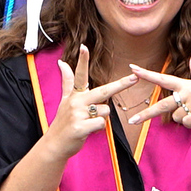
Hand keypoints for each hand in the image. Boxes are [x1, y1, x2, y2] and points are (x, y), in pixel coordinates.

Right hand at [39, 44, 137, 162]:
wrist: (55, 144)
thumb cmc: (64, 122)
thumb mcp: (65, 100)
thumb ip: (67, 81)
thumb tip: (62, 62)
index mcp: (74, 94)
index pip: (79, 75)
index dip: (82, 61)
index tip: (84, 46)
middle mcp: (75, 101)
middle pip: (104, 91)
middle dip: (121, 85)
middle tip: (135, 78)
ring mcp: (77, 113)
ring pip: (106, 111)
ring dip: (101, 118)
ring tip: (88, 123)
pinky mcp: (80, 126)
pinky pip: (102, 123)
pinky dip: (98, 128)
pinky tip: (87, 130)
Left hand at [128, 51, 190, 146]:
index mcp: (186, 85)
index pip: (163, 79)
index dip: (147, 74)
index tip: (132, 69)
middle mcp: (190, 91)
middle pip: (163, 104)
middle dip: (146, 114)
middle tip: (132, 121)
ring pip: (176, 117)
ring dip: (184, 120)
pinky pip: (186, 123)